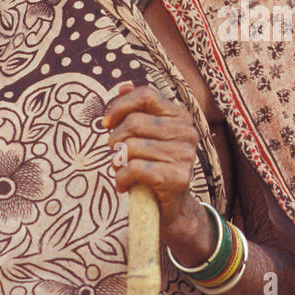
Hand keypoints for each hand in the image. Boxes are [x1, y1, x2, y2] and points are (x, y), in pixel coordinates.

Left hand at [103, 82, 212, 259]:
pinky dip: (122, 178)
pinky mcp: (177, 177)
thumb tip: (124, 86)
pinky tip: (124, 185)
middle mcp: (187, 132)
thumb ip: (138, 110)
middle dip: (116, 140)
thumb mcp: (146, 136)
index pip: (147, 95)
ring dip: (118, 163)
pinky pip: (135, 168)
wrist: (170, 208)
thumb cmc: (154, 167)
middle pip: (135, 122)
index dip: (120, 106)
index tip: (106, 123)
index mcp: (180, 116)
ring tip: (122, 171)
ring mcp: (185, 155)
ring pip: (132, 147)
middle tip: (116, 155)